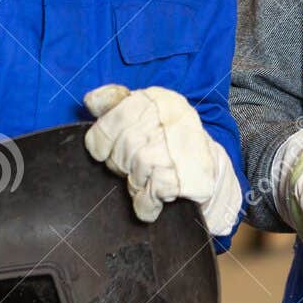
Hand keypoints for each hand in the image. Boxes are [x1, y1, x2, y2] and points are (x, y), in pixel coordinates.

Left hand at [83, 84, 241, 238]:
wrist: (212, 169)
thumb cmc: (171, 140)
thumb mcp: (148, 111)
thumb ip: (116, 103)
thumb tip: (91, 101)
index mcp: (156, 100)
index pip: (111, 121)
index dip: (104, 141)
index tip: (107, 150)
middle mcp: (168, 119)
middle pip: (120, 150)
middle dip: (122, 164)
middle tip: (137, 166)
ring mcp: (176, 149)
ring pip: (134, 172)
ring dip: (137, 183)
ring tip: (150, 179)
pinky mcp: (182, 179)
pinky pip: (147, 195)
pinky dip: (145, 203)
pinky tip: (154, 199)